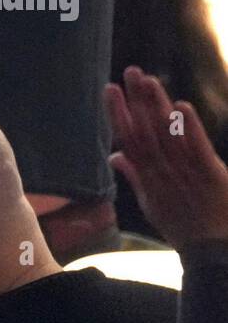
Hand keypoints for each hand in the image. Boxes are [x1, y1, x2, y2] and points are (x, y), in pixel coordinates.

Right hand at [105, 65, 227, 250]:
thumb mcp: (151, 203)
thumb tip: (114, 155)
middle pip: (145, 130)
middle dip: (136, 100)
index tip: (110, 89)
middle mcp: (162, 171)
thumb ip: (133, 175)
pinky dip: (187, 128)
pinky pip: (196, 148)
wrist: (211, 250)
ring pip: (167, 134)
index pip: (129, 138)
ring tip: (150, 81)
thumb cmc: (181, 226)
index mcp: (147, 176)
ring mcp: (185, 172)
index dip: (119, 113)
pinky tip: (180, 108)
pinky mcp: (210, 174)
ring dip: (157, 106)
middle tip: (131, 72)